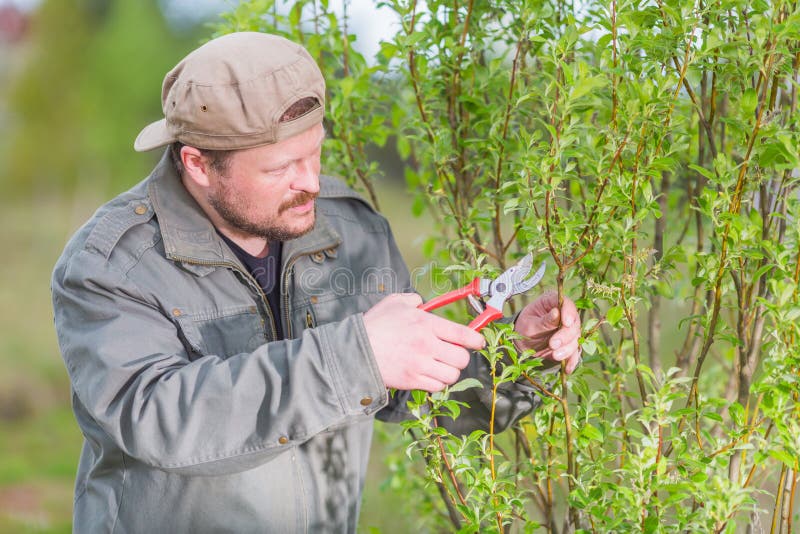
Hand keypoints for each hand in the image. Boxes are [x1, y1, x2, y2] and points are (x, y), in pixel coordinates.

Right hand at [363, 293, 485, 391]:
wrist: (356, 350)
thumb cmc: (375, 324)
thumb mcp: (395, 302)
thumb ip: (414, 300)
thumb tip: (424, 303)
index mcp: (426, 324)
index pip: (463, 335)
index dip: (476, 340)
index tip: (478, 342)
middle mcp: (427, 345)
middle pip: (462, 358)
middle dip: (461, 357)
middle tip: (453, 354)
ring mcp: (421, 365)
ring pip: (452, 375)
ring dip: (450, 372)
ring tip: (441, 366)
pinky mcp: (413, 380)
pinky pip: (438, 387)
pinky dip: (437, 383)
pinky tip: (429, 375)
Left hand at [513, 291, 581, 373]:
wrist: (523, 343)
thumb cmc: (524, 328)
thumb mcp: (529, 324)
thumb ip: (543, 321)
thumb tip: (556, 312)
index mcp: (552, 302)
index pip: (566, 303)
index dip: (568, 312)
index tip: (566, 322)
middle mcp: (564, 314)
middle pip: (574, 322)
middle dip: (565, 335)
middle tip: (553, 344)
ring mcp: (569, 329)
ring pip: (576, 338)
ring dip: (567, 348)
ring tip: (555, 355)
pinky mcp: (570, 343)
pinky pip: (575, 352)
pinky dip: (572, 360)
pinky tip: (568, 368)